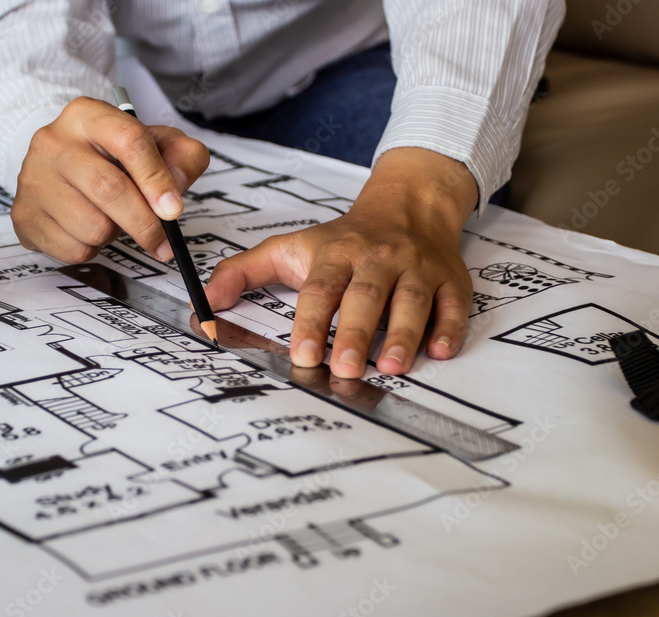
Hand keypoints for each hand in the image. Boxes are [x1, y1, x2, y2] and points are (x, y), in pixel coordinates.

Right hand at [11, 97, 209, 263]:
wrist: (56, 168)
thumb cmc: (111, 157)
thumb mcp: (153, 144)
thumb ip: (181, 156)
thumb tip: (178, 183)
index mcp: (87, 115)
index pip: (129, 140)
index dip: (156, 179)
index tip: (174, 209)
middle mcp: (53, 142)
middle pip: (109, 188)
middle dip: (144, 222)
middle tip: (163, 241)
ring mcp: (33, 179)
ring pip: (93, 226)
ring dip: (114, 234)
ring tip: (110, 218)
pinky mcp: (24, 215)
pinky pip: (74, 248)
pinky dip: (92, 248)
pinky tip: (86, 228)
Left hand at [205, 148, 478, 377]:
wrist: (407, 205)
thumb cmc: (343, 239)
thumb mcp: (290, 248)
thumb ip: (244, 273)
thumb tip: (205, 304)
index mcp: (336, 254)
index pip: (320, 288)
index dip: (310, 321)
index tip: (302, 353)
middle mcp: (377, 259)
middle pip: (365, 296)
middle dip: (354, 332)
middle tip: (344, 368)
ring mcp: (416, 269)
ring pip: (412, 300)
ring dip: (403, 333)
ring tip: (392, 366)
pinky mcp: (449, 280)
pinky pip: (453, 303)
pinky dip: (450, 327)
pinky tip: (441, 351)